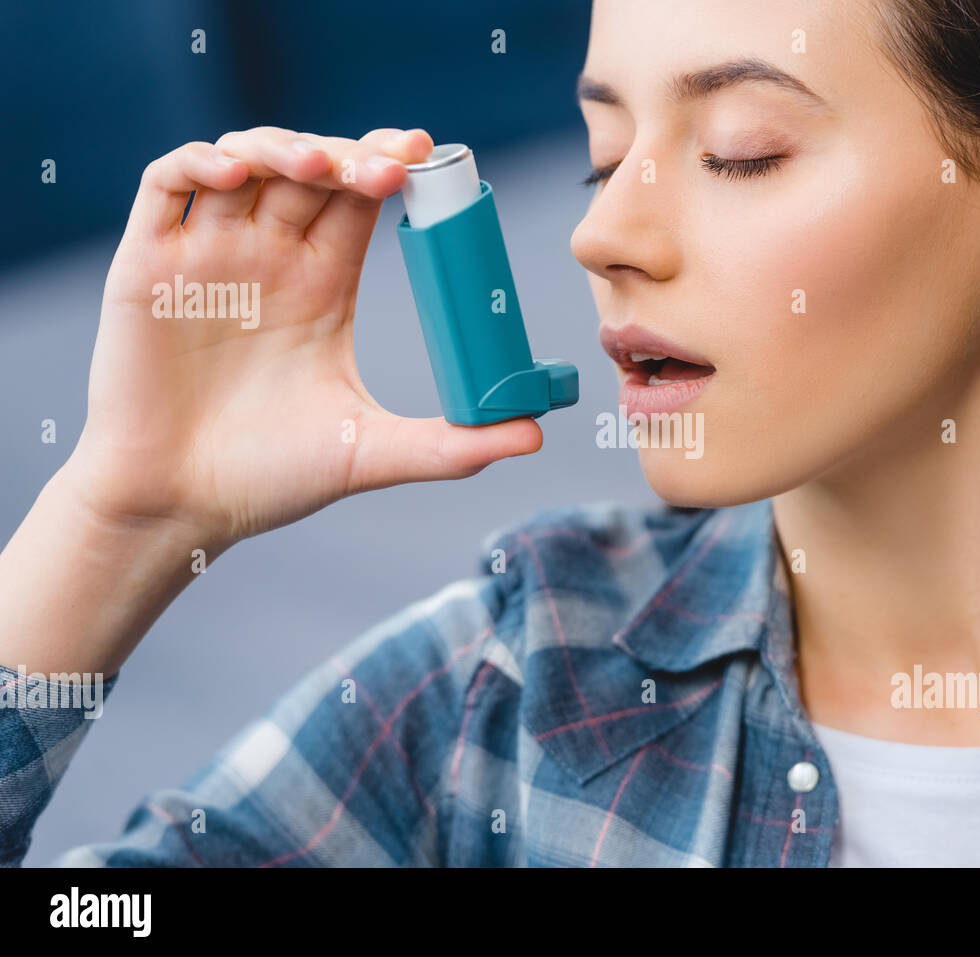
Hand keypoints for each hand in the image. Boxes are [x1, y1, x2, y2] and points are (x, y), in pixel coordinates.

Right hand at [70, 126, 542, 549]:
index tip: (429, 160)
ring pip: (247, 161)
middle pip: (313, 169)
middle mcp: (270, 259)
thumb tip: (536, 435)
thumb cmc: (270, 478)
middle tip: (393, 163)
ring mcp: (211, 256)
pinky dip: (200, 162)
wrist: (179, 506)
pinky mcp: (150, 263)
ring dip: (285, 146)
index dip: (390, 168)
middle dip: (353, 151)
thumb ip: (453, 445)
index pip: (361, 201)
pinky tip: (237, 174)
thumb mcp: (371, 453)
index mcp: (323, 287)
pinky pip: (169, 185)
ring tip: (324, 166)